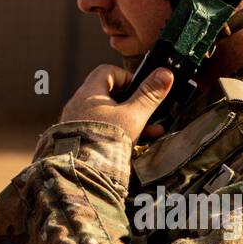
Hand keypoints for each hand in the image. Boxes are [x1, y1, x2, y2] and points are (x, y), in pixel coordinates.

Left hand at [58, 64, 173, 142]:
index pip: (107, 72)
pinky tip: (135, 144)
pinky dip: (118, 133)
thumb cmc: (104, 139)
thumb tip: (165, 74)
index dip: (126, 76)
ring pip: (108, 115)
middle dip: (133, 103)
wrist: (81, 171)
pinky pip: (101, 130)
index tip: (141, 88)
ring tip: (150, 131)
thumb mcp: (133, 115)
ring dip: (129, 120)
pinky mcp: (79, 139)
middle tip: (147, 111)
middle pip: (109, 95)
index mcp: (89, 93)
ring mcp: (77, 122)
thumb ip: (149, 96)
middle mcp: (79, 104)